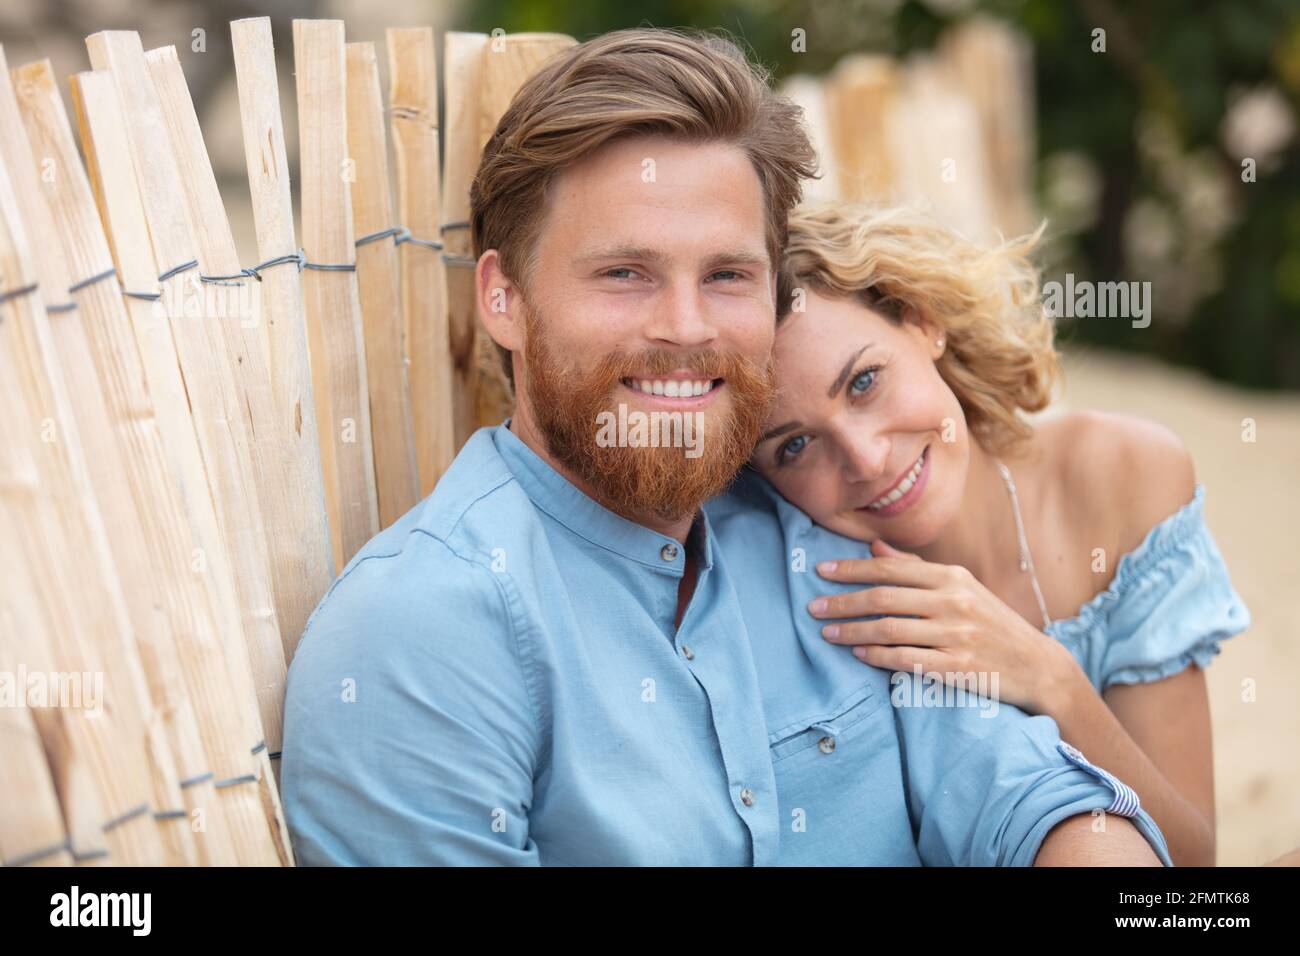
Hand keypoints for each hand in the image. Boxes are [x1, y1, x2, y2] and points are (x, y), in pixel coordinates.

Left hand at [808, 539, 1083, 714]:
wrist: (1038, 665)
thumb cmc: (992, 622)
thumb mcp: (961, 587)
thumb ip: (917, 568)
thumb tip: (874, 548)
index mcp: (952, 577)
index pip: (891, 569)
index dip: (852, 570)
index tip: (821, 572)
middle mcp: (953, 602)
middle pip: (884, 598)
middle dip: (843, 602)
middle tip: (813, 608)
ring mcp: (956, 636)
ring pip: (890, 630)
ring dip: (853, 632)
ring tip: (828, 633)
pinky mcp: (958, 668)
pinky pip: (908, 661)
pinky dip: (879, 657)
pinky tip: (859, 655)